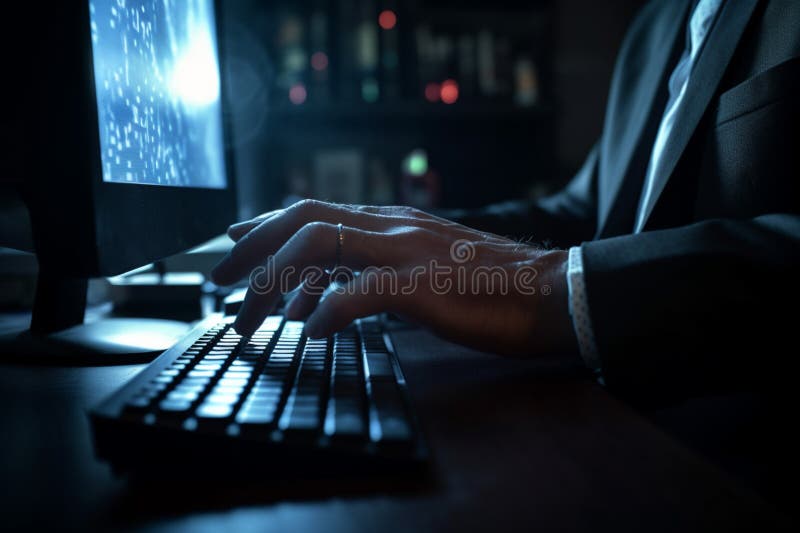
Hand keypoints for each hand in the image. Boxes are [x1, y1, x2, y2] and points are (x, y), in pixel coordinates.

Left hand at [211, 200, 576, 356]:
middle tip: (218, 284)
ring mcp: (408, 251)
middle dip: (250, 249)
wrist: (552, 292)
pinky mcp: (424, 285)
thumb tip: (329, 291)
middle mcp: (393, 227)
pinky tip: (310, 335)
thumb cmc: (491, 286)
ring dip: (274, 282)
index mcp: (392, 224)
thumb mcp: (424, 267)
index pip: (313, 210)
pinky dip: (326, 311)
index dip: (264, 225)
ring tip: (250, 319)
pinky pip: (361, 292)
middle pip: (301, 219)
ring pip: (318, 245)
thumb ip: (379, 269)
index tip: (233, 243)